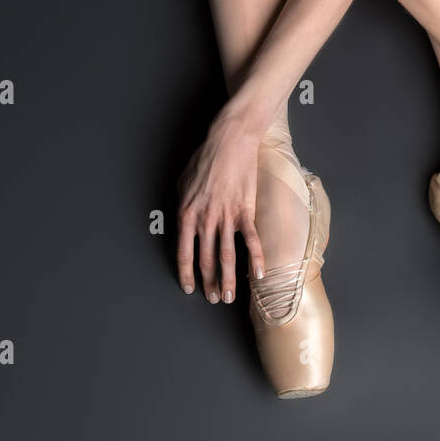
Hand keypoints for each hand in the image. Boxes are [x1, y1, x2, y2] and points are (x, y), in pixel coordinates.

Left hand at [176, 110, 265, 302]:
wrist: (230, 142)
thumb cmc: (205, 158)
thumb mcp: (182, 181)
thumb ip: (182, 204)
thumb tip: (181, 218)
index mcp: (187, 214)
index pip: (184, 253)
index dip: (186, 274)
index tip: (189, 288)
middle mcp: (205, 220)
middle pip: (207, 260)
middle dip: (209, 283)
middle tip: (212, 299)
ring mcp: (226, 217)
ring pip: (227, 257)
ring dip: (228, 281)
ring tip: (228, 297)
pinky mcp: (245, 211)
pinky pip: (251, 240)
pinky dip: (255, 259)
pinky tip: (257, 275)